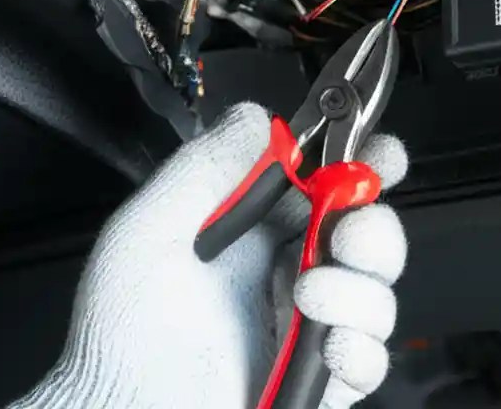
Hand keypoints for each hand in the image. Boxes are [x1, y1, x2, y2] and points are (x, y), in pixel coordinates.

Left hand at [11, 103, 407, 408]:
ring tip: (311, 293)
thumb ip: (206, 166)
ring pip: (378, 294)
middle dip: (373, 225)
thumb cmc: (121, 336)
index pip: (324, 187)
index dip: (360, 164)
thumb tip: (259, 118)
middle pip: (368, 235)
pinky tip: (326, 342)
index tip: (377, 152)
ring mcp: (307, 330)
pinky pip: (372, 360)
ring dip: (358, 287)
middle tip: (347, 230)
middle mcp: (287, 277)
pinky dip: (359, 347)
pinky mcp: (319, 383)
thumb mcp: (148, 230)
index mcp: (252, 235)